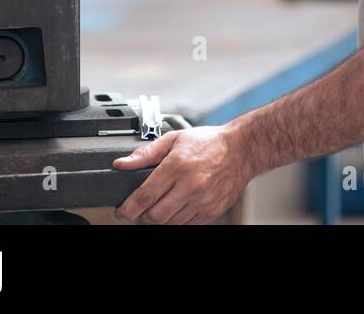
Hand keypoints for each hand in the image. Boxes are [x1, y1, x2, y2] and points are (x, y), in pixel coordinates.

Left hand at [113, 125, 253, 223]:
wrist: (242, 149)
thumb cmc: (209, 143)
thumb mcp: (174, 139)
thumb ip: (145, 153)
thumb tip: (121, 164)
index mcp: (177, 166)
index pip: (144, 197)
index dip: (127, 208)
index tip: (122, 211)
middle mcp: (190, 185)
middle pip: (155, 215)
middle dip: (144, 214)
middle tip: (145, 205)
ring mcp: (203, 200)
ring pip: (170, 222)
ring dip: (162, 216)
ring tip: (166, 201)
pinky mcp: (212, 210)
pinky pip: (187, 223)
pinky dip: (179, 217)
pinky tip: (181, 203)